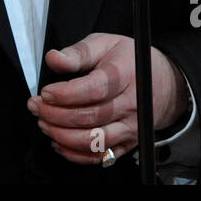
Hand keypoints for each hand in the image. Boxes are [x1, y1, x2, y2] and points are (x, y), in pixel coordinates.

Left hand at [26, 32, 185, 165]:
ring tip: (44, 123)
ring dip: (62, 135)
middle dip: (56, 115)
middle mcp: (131, 105)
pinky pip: (99, 157)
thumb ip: (78, 52)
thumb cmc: (128, 60)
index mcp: (125, 75)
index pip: (94, 89)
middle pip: (90, 117)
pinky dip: (75, 154)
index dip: (66, 94)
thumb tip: (53, 58)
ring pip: (93, 141)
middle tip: (36, 107)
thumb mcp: (105, 44)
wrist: (164, 83)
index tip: (45, 92)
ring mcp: (131, 128)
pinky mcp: (127, 144)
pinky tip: (58, 141)